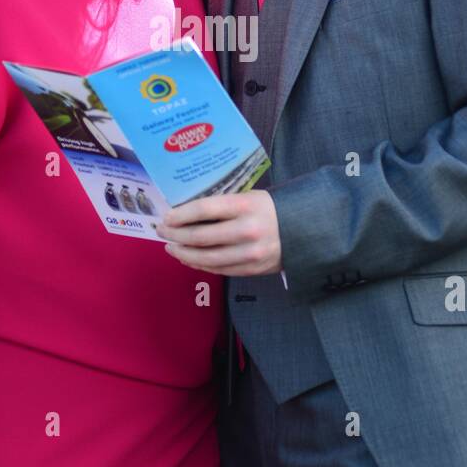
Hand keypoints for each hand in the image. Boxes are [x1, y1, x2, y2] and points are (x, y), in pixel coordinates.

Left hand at [155, 191, 281, 275]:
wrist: (304, 230)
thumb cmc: (269, 210)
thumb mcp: (249, 197)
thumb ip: (221, 206)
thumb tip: (185, 214)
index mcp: (245, 205)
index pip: (204, 209)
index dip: (180, 214)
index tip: (166, 217)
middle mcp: (247, 230)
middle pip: (201, 236)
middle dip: (176, 235)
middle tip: (162, 232)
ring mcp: (250, 253)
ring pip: (207, 258)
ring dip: (184, 254)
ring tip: (171, 248)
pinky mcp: (252, 269)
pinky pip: (219, 269)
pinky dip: (200, 265)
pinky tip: (189, 258)